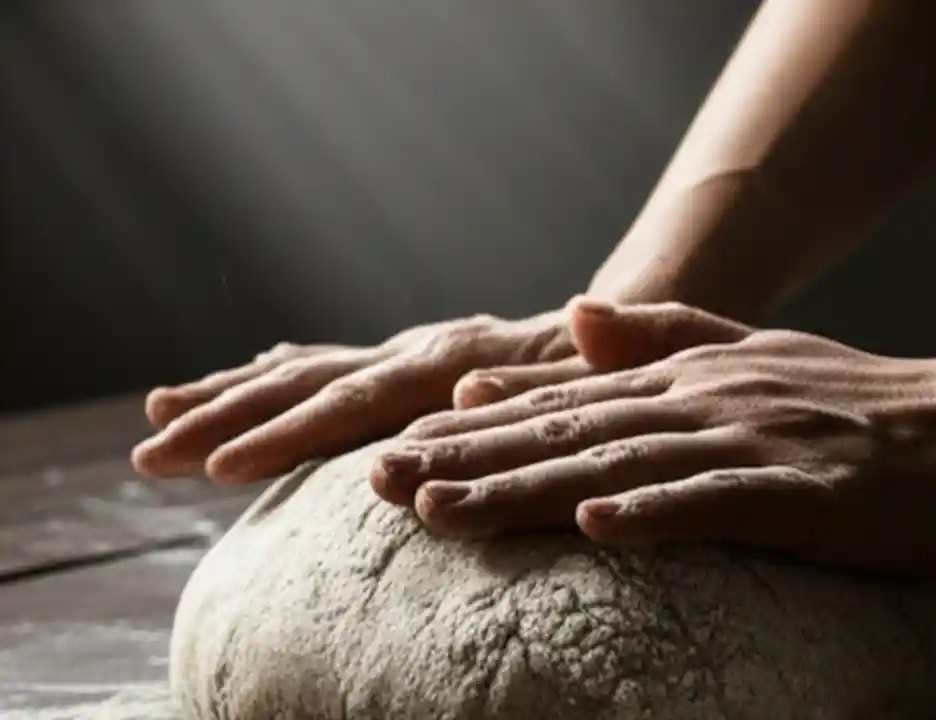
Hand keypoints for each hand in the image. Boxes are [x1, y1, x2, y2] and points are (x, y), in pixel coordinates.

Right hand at [130, 311, 588, 482]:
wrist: (623, 328)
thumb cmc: (621, 364)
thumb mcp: (605, 367)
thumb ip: (560, 370)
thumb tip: (480, 379)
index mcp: (461, 356)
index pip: (358, 400)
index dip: (290, 435)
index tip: (223, 466)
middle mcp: (422, 350)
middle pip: (310, 385)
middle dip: (227, 419)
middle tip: (150, 453)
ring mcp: (408, 354)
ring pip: (304, 373)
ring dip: (228, 398)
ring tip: (155, 420)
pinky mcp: (406, 365)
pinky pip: (328, 370)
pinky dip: (274, 378)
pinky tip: (234, 383)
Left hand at [372, 301, 935, 572]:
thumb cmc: (871, 407)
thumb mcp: (761, 355)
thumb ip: (668, 333)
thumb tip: (574, 316)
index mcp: (693, 375)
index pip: (565, 400)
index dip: (476, 425)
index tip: (397, 445)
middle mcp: (707, 400)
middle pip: (566, 432)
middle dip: (466, 460)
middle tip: (375, 484)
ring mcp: (753, 443)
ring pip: (616, 465)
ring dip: (524, 488)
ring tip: (440, 511)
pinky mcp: (803, 492)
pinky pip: (716, 503)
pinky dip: (653, 512)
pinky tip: (594, 524)